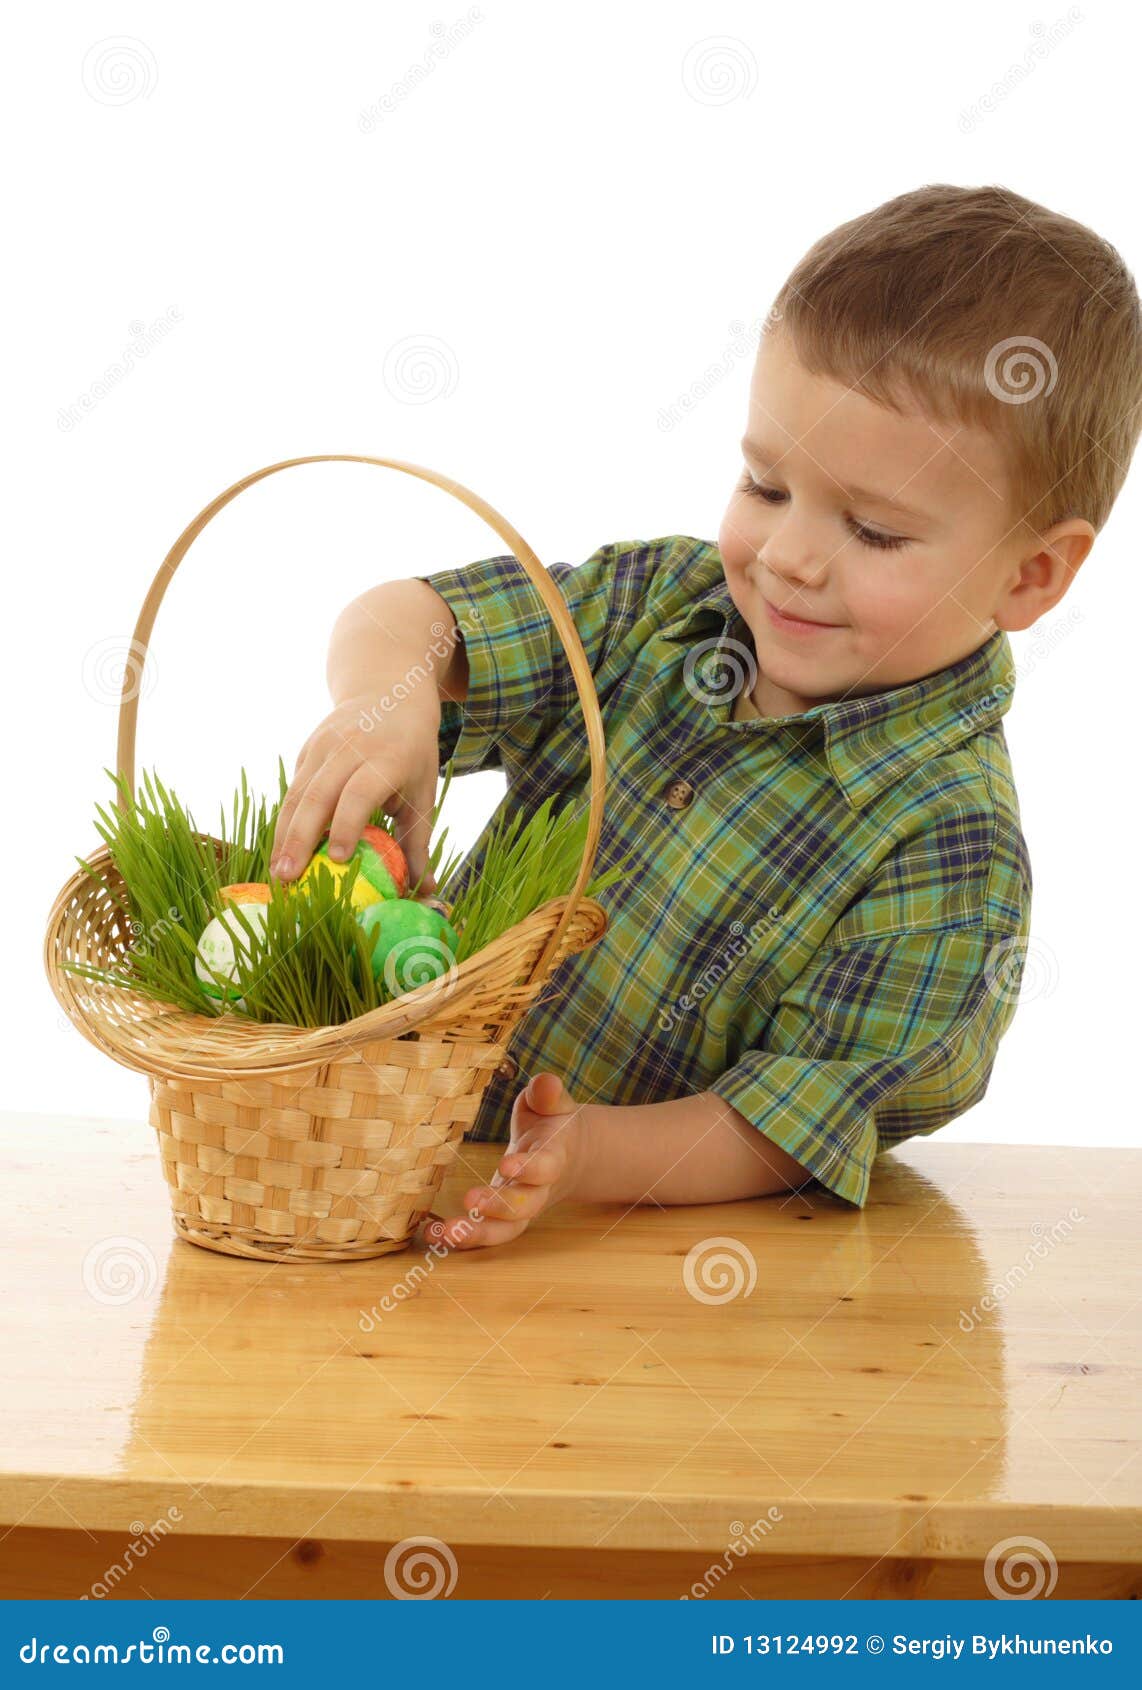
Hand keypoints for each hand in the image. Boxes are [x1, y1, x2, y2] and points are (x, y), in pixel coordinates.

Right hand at [269, 688, 440, 890]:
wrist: (388, 692)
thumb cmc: (412, 753)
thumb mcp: (423, 791)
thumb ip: (419, 842)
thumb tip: (428, 892)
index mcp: (386, 759)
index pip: (359, 794)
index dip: (347, 826)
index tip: (338, 859)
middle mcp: (350, 749)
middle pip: (317, 796)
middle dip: (300, 840)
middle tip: (289, 879)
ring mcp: (323, 746)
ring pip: (297, 794)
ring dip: (284, 834)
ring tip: (278, 872)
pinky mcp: (307, 749)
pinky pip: (293, 788)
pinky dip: (286, 820)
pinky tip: (282, 850)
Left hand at [425, 1072, 588, 1250]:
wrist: (567, 1155)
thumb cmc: (552, 1123)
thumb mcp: (553, 1103)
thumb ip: (547, 1093)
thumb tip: (545, 1083)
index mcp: (554, 1157)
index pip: (546, 1167)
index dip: (529, 1168)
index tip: (506, 1164)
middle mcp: (539, 1189)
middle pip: (525, 1205)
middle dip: (499, 1205)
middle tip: (471, 1199)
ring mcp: (521, 1208)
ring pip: (506, 1229)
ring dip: (478, 1233)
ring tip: (447, 1232)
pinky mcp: (502, 1218)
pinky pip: (485, 1234)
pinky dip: (461, 1239)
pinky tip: (430, 1234)